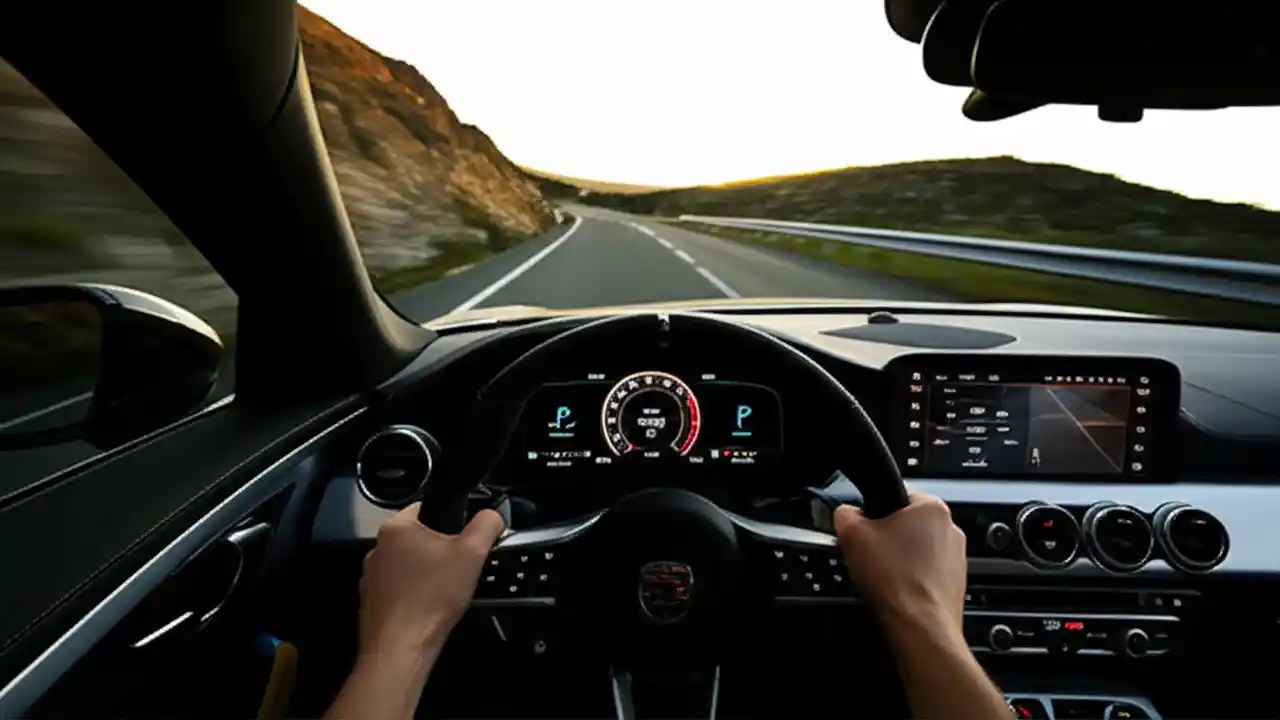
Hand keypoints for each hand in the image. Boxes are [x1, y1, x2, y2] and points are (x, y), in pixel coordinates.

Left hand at [358, 504, 504, 656]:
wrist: (400, 648)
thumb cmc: (435, 594)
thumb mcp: (472, 553)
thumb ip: (486, 525)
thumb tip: (492, 515)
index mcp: (395, 527)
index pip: (425, 508)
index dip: (451, 520)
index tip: (465, 540)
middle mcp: (376, 547)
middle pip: (417, 539)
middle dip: (438, 551)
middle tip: (460, 568)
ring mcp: (369, 577)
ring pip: (407, 566)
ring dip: (424, 574)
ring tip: (445, 592)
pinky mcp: (369, 602)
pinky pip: (397, 590)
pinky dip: (412, 595)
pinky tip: (427, 610)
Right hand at [834, 492, 966, 632]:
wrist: (919, 627)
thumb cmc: (893, 578)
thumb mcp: (852, 536)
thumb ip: (845, 514)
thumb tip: (846, 513)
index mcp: (932, 507)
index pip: (897, 497)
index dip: (874, 514)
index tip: (865, 532)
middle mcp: (952, 529)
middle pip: (908, 526)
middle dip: (889, 538)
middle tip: (871, 555)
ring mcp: (958, 558)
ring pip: (918, 551)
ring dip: (901, 560)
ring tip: (885, 577)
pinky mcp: (957, 584)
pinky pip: (927, 574)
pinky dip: (912, 580)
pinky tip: (898, 591)